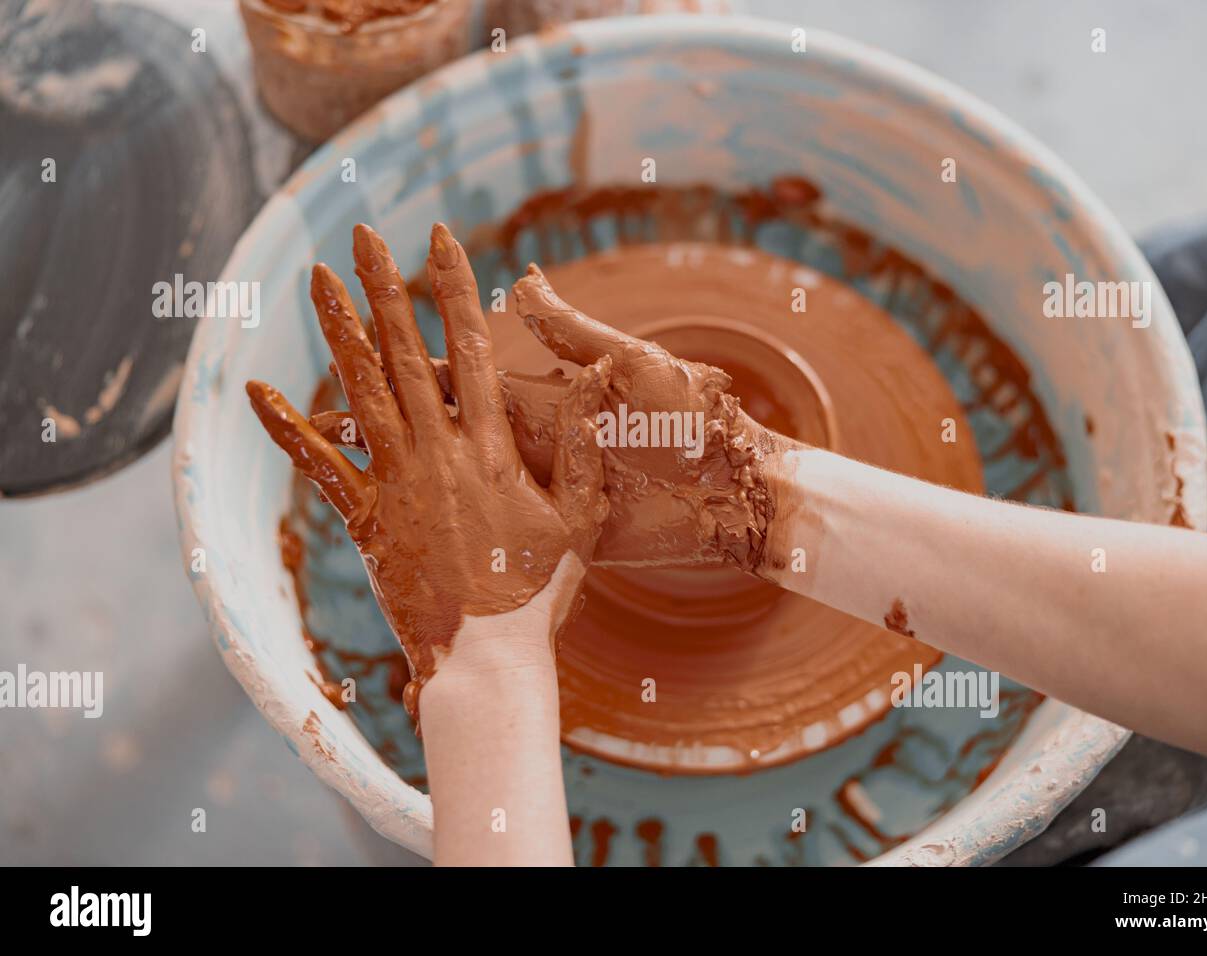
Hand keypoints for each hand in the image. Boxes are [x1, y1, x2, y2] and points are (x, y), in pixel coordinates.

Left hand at [246, 224, 609, 715]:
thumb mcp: (576, 518)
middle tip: (364, 235)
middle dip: (385, 288)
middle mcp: (441, 454)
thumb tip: (594, 383)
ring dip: (337, 332)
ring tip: (314, 279)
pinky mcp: (366, 522)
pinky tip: (255, 390)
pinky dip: (287, 428)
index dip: (455, 290)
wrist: (489, 660)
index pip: (474, 349)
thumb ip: (580, 448)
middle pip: (407, 355)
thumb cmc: (539, 593)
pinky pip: (321, 467)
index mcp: (494, 448)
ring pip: (361, 394)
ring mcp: (399, 486)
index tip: (440, 240)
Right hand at [313, 264, 794, 570]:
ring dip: (383, 449)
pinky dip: (431, 521)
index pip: (454, 367)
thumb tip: (517, 279)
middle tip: (323, 353)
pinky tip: (377, 513)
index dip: (409, 340)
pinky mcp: (538, 532)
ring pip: (436, 469)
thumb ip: (573, 332)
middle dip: (379, 381)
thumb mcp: (633, 367)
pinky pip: (479, 528)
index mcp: (535, 401)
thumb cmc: (690, 424)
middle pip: (431, 410)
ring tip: (321, 427)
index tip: (360, 305)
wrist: (728, 495)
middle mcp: (517, 440)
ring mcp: (523, 488)